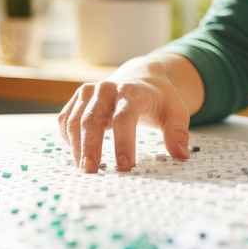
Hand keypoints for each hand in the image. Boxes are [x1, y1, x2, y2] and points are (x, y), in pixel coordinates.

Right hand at [57, 53, 198, 172]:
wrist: (142, 77)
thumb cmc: (158, 99)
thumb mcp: (176, 112)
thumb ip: (178, 133)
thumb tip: (181, 155)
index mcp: (133, 91)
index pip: (124, 117)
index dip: (123, 142)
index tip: (125, 166)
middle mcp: (107, 89)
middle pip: (93, 119)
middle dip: (90, 147)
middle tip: (91, 171)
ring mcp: (90, 92)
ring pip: (75, 120)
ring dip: (76, 146)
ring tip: (83, 168)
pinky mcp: (78, 99)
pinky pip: (66, 119)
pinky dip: (68, 138)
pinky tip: (77, 154)